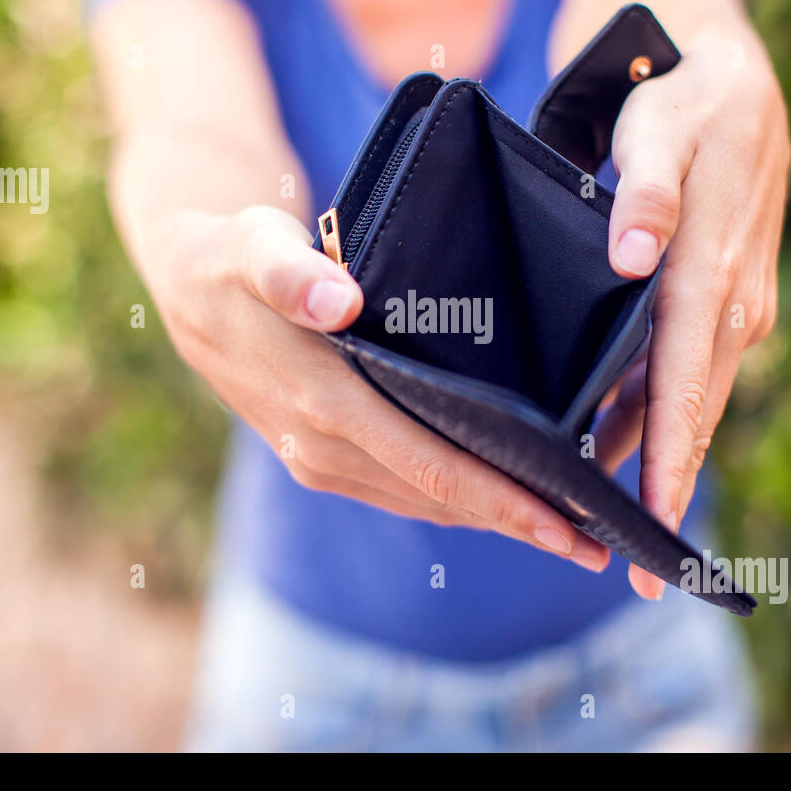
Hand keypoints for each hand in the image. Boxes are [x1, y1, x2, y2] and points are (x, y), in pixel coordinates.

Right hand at [148, 204, 611, 571]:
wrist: (189, 294)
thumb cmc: (234, 260)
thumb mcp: (252, 246)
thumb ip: (289, 273)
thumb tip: (336, 302)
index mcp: (321, 401)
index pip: (430, 465)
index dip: (503, 499)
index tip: (570, 523)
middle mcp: (324, 447)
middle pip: (440, 499)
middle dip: (521, 524)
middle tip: (601, 545)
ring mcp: (323, 460)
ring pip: (425, 502)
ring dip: (496, 520)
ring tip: (571, 531)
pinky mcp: (326, 458)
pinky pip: (404, 489)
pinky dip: (459, 502)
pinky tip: (505, 501)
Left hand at [595, 27, 790, 598]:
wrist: (732, 82)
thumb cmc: (684, 107)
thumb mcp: (659, 133)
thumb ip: (645, 195)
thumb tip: (636, 257)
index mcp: (713, 275)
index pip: (685, 386)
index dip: (668, 462)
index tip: (652, 529)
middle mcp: (731, 306)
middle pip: (693, 416)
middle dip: (665, 493)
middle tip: (638, 575)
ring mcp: (730, 310)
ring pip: (687, 403)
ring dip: (656, 464)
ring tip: (612, 531)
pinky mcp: (717, 304)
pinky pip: (682, 375)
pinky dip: (652, 416)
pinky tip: (608, 450)